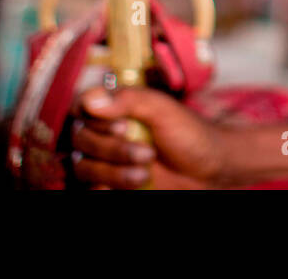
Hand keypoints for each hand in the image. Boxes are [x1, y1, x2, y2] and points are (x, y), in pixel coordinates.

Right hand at [71, 86, 225, 188]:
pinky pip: (89, 188)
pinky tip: (137, 183)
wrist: (207, 169)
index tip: (124, 126)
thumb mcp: (163, 109)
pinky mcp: (107, 183)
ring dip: (113, 171)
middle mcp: (103, 132)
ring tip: (145, 172)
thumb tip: (91, 99)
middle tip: (148, 152)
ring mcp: (103, 159)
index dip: (96, 120)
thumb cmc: (188, 133)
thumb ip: (129, 99)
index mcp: (114, 107)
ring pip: (83, 167)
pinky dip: (110, 187)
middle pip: (80, 139)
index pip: (80, 108)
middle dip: (113, 149)